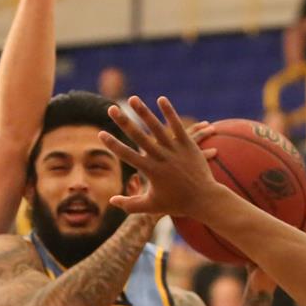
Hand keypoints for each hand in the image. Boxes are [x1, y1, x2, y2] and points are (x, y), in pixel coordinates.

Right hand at [99, 96, 220, 218]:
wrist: (204, 199)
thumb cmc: (177, 204)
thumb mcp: (151, 206)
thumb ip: (130, 204)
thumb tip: (111, 200)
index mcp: (150, 170)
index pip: (126, 155)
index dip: (112, 144)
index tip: (101, 133)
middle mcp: (160, 157)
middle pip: (138, 136)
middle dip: (123, 121)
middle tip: (111, 108)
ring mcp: (174, 150)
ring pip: (156, 127)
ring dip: (143, 111)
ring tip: (132, 99)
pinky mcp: (188, 145)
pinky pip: (177, 125)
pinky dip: (169, 112)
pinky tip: (160, 100)